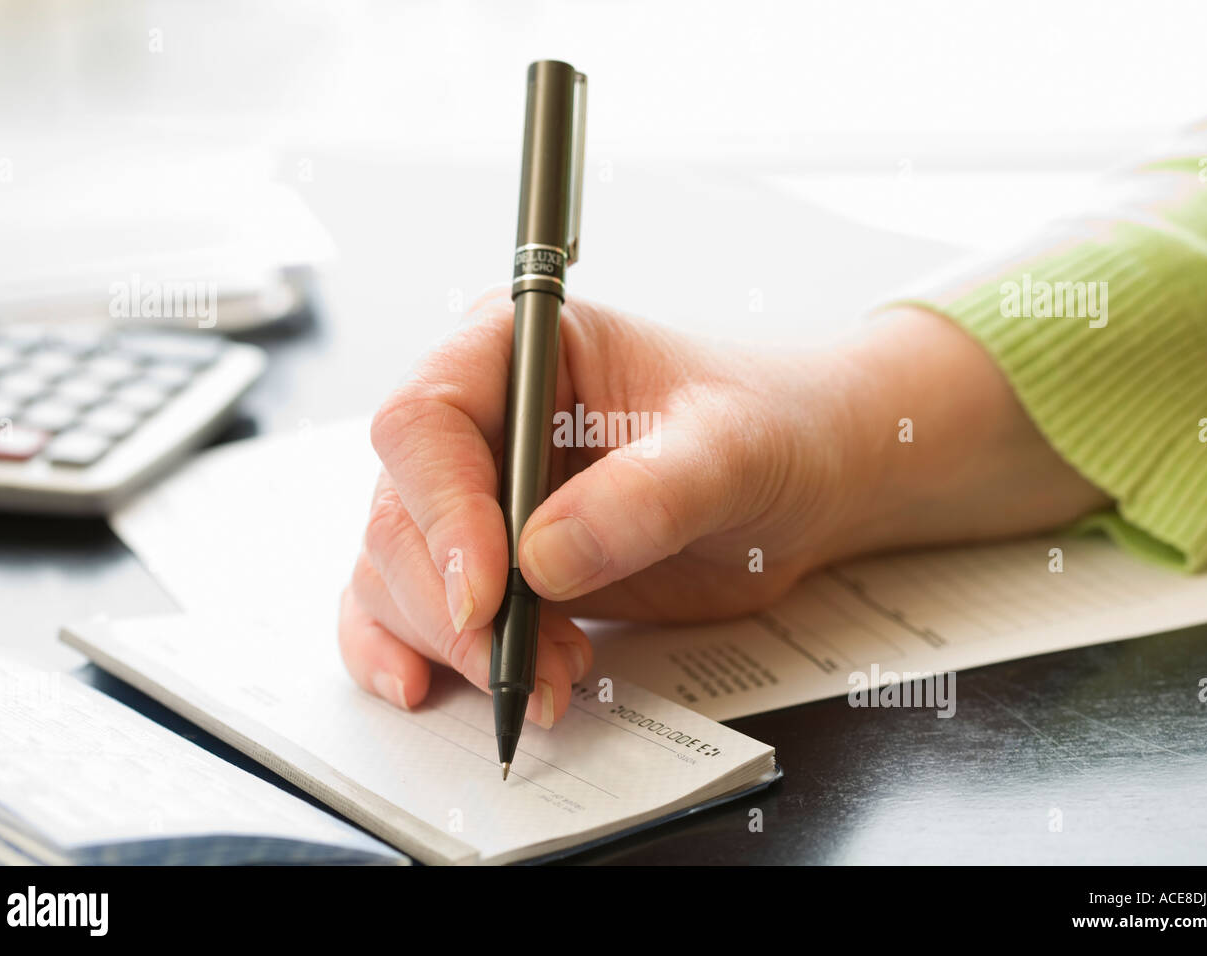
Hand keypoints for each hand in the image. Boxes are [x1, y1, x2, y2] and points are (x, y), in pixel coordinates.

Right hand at [339, 294, 1108, 724]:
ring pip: (397, 572)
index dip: (441, 510)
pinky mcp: (497, 565)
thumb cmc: (774, 425)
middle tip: (516, 661)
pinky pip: (415, 610)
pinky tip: (437, 688)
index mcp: (519, 352)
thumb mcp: (730, 449)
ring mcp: (483, 498)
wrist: (809, 478)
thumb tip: (540, 560)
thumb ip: (645, 496)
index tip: (488, 591)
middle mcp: (484, 423)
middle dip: (448, 602)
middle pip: (401, 512)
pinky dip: (421, 654)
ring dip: (451, 644)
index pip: (427, 422)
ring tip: (544, 678)